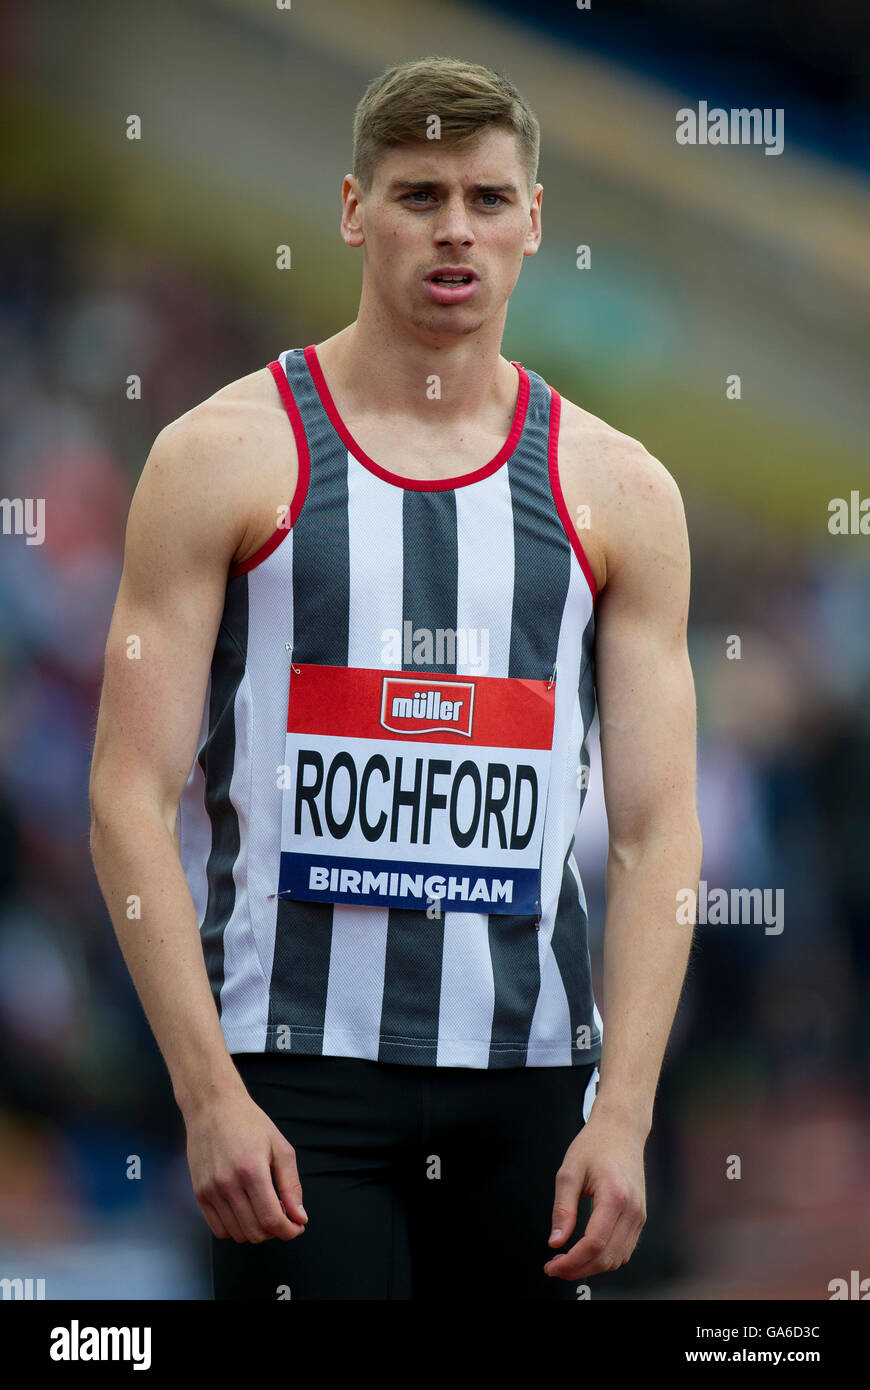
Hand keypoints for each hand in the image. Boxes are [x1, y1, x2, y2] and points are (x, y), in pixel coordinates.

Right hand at [184, 1081, 307, 1242]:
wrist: (213, 1107)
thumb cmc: (249, 1123)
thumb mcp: (280, 1148)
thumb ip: (291, 1185)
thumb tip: (299, 1217)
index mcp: (252, 1170)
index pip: (271, 1219)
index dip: (289, 1230)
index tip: (297, 1227)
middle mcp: (228, 1183)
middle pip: (255, 1231)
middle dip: (275, 1231)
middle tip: (283, 1217)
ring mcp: (210, 1190)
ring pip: (237, 1233)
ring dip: (256, 1231)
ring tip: (264, 1211)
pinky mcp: (199, 1193)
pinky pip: (218, 1228)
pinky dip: (236, 1228)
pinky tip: (245, 1212)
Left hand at [544, 1109, 646, 1278]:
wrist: (621, 1129)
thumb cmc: (595, 1145)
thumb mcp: (569, 1171)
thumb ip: (562, 1209)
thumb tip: (555, 1242)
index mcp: (614, 1196)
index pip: (595, 1244)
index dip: (572, 1261)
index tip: (552, 1265)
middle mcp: (632, 1209)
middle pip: (607, 1257)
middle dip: (578, 1269)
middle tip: (555, 1267)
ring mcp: (639, 1215)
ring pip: (618, 1258)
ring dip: (592, 1267)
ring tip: (567, 1261)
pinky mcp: (639, 1216)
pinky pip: (624, 1248)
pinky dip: (605, 1258)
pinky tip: (585, 1252)